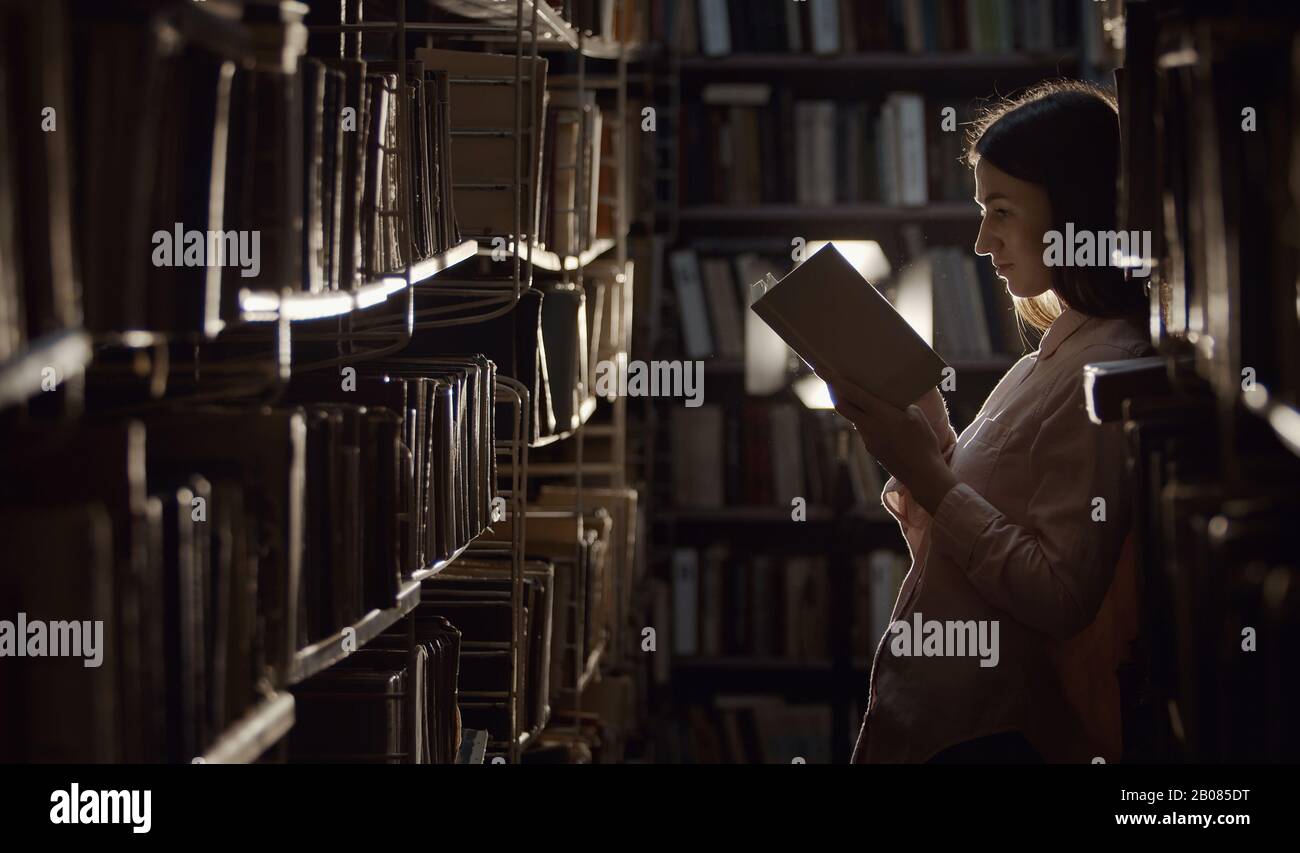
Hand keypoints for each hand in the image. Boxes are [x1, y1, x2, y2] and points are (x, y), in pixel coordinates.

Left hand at [824, 372, 958, 514]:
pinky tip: (877, 419)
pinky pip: (864, 429)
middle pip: (842, 406)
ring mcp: (868, 439)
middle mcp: (869, 426)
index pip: (851, 392)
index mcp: (880, 413)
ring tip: (861, 397)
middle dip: (834, 392)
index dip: (833, 380)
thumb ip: (899, 404)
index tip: (820, 369)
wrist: (922, 474)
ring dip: (853, 407)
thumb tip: (889, 400)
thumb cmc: (923, 442)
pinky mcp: (871, 449)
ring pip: (853, 418)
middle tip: (832, 380)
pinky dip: (865, 420)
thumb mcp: (916, 415)